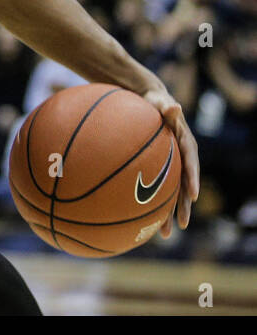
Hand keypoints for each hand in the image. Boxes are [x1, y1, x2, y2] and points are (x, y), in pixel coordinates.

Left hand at [140, 82, 200, 233]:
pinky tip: (142, 219)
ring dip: (169, 213)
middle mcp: (181, 158)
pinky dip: (151, 203)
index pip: (191, 162)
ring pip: (171, 193)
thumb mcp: (159, 100)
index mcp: (185, 143)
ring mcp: (170, 166)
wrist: (147, 102)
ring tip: (166, 233)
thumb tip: (175, 106)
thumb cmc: (152, 100)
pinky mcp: (158, 169)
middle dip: (183, 207)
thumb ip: (165, 105)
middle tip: (181, 225)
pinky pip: (156, 188)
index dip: (193, 178)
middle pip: (184, 186)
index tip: (193, 194)